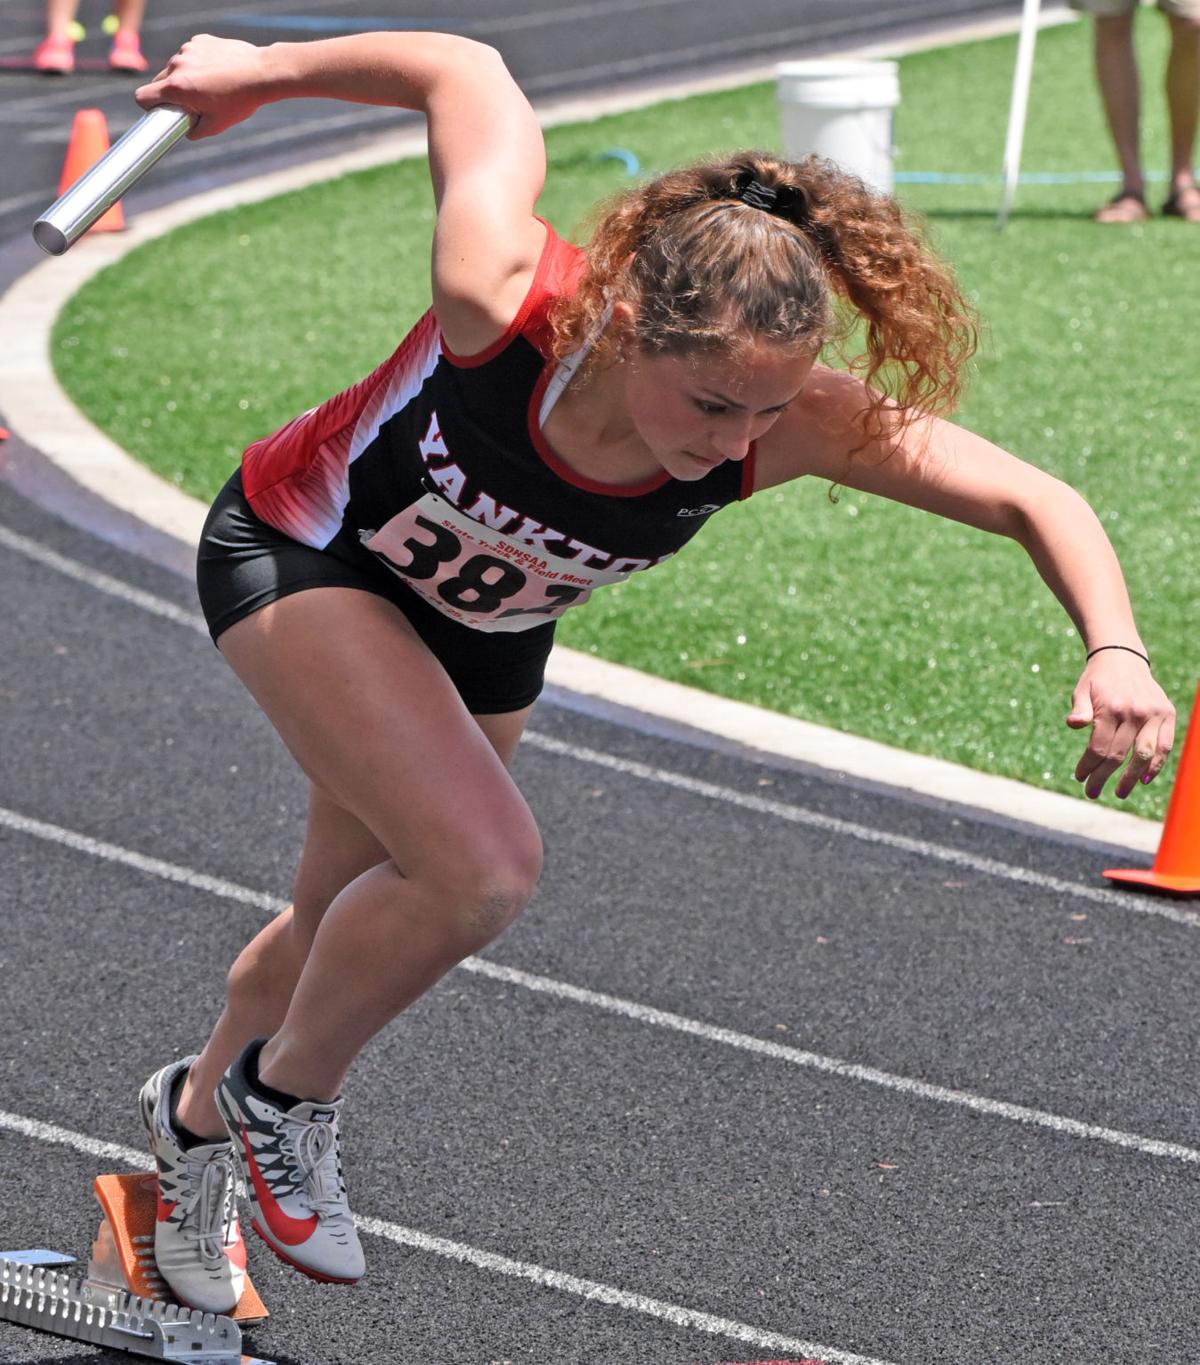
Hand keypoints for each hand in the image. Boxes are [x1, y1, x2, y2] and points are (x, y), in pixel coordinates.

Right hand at [134, 34, 272, 138]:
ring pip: (176, 67)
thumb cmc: (239, 101)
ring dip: (186, 76)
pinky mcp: (199, 40)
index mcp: (177, 87)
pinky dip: (198, 62)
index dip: (148, 106)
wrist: (260, 73)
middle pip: (159, 81)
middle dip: (170, 92)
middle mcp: (177, 65)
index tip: (160, 110)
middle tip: (192, 102)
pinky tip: (217, 70)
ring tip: (211, 85)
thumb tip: (185, 132)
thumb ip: (195, 131)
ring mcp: (187, 49)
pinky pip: (190, 53)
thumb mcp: (216, 125)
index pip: (143, 96)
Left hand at [1066, 651, 1174, 799]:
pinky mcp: (1167, 714)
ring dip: (1131, 778)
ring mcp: (1153, 714)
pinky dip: (1156, 764)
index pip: (1098, 748)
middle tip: (1092, 792)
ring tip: (1120, 792)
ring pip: (1144, 755)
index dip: (1088, 766)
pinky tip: (1144, 779)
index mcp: (1111, 708)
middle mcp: (1134, 712)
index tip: (1080, 778)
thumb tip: (1072, 724)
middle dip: (1103, 777)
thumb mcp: (1082, 690)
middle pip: (1118, 755)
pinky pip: (1164, 745)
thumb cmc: (1097, 679)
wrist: (1123, 658)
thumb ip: (1079, 709)